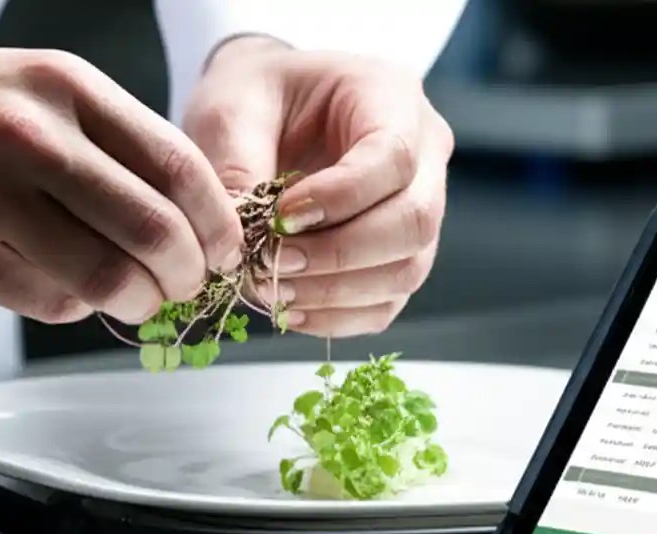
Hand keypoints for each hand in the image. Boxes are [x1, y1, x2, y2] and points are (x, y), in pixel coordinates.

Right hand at [0, 48, 242, 324]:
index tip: (225, 250)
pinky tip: (56, 284)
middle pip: (155, 229)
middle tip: (187, 287)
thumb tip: (187, 215)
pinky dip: (72, 305)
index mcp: (60, 86)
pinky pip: (51, 302)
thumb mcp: (25, 92)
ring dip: (137, 302)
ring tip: (134, 298)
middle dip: (188, 275)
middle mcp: (29, 137)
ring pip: (108, 278)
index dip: (217, 221)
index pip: (177, 162)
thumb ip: (105, 141)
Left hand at [184, 37, 452, 336]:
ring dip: (336, 292)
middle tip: (273, 264)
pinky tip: (289, 311)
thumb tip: (239, 241)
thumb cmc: (255, 95)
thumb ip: (237, 165)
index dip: (342, 197)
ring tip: (272, 290)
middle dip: (340, 255)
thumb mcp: (232, 108)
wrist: (264, 110)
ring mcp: (420, 208)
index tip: (282, 217)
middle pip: (414, 222)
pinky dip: (338, 316)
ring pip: (407, 270)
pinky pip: (386, 302)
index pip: (394, 157)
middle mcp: (424, 154)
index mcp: (391, 96)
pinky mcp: (397, 255)